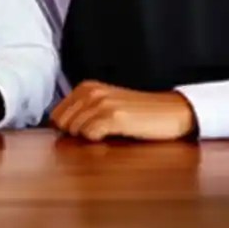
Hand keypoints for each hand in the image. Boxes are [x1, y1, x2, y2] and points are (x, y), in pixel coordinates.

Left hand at [51, 80, 196, 141]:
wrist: (172, 112)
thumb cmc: (140, 113)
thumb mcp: (107, 105)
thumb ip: (84, 111)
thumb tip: (58, 127)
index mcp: (87, 87)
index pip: (56, 114)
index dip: (66, 128)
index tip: (83, 133)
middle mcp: (92, 92)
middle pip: (63, 123)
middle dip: (75, 134)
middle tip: (98, 135)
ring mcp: (103, 103)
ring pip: (75, 130)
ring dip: (88, 138)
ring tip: (108, 134)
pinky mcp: (114, 117)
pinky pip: (90, 134)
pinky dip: (97, 140)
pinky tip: (114, 135)